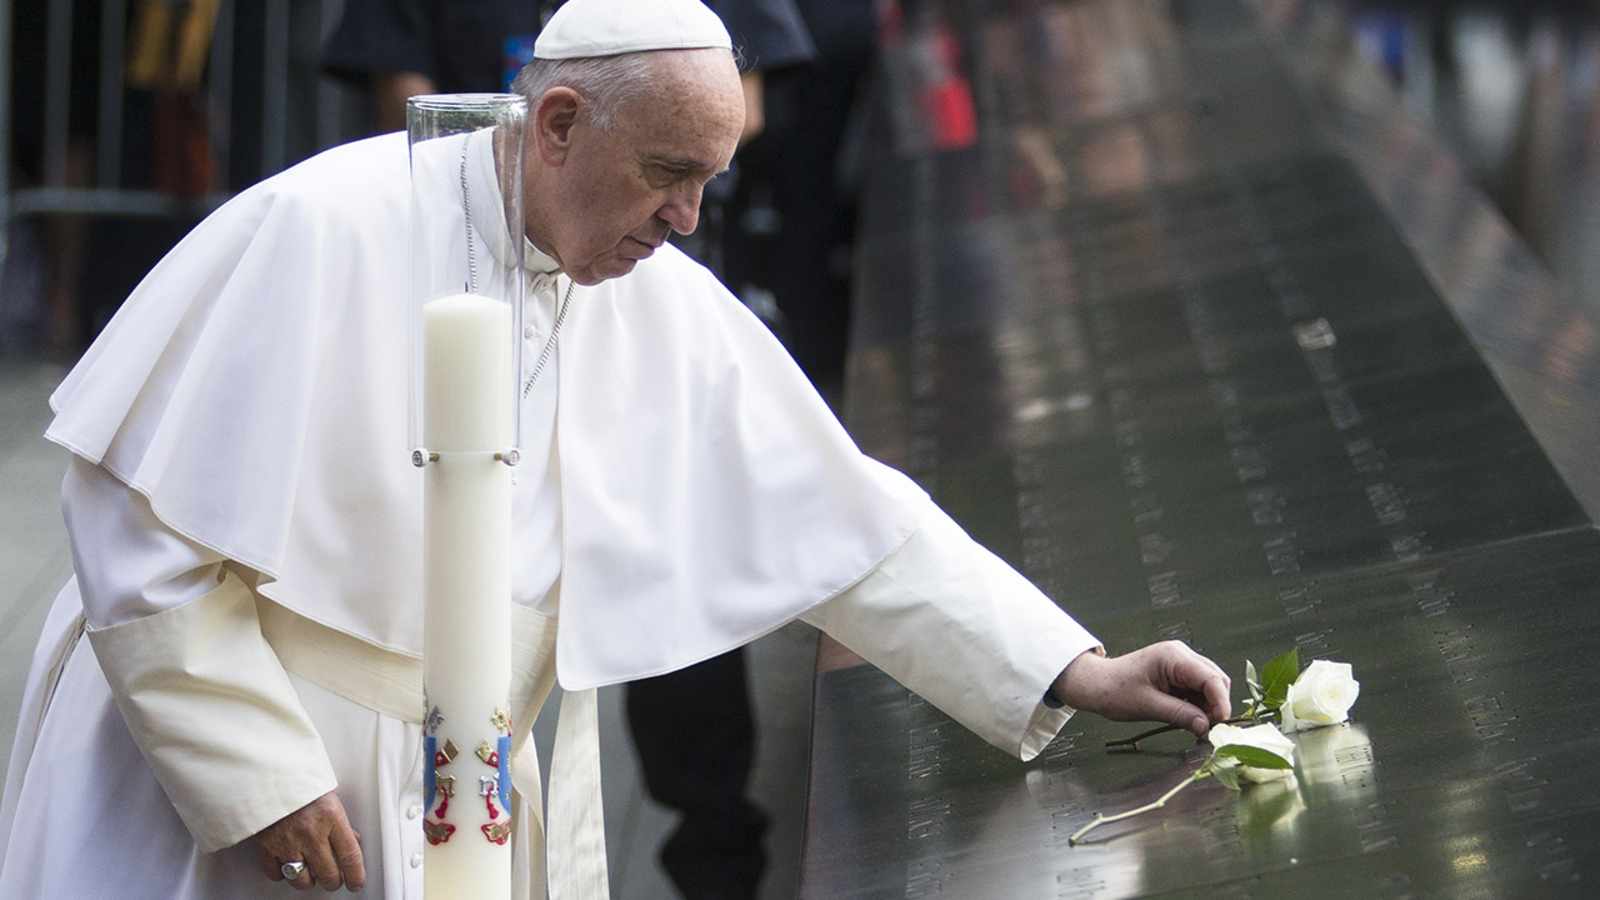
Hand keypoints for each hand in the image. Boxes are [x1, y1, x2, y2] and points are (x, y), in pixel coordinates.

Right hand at [253, 791, 364, 891]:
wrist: (265, 772)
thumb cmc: (298, 780)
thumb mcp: (329, 797)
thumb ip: (341, 823)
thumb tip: (354, 843)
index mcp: (331, 817)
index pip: (351, 857)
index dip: (356, 876)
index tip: (357, 883)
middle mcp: (310, 833)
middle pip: (328, 874)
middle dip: (334, 881)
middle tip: (334, 878)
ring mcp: (287, 842)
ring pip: (303, 880)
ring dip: (309, 880)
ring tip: (312, 872)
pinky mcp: (265, 847)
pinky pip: (277, 874)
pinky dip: (283, 873)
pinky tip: (288, 864)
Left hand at [1050, 642, 1231, 736]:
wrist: (1096, 684)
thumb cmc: (1114, 691)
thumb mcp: (1147, 706)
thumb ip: (1179, 715)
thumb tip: (1206, 727)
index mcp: (1173, 656)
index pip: (1211, 678)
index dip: (1220, 703)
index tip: (1220, 725)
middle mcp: (1180, 655)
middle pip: (1215, 680)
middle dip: (1216, 705)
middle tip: (1208, 730)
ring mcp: (1180, 663)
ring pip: (1209, 686)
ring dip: (1208, 707)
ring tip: (1198, 727)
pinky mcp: (1177, 673)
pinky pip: (1198, 689)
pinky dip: (1199, 705)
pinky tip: (1191, 719)